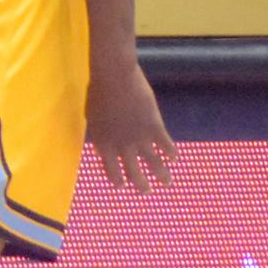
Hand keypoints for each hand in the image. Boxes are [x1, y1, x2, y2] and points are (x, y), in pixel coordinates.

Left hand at [87, 55, 176, 191]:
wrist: (114, 76)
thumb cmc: (98, 90)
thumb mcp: (93, 115)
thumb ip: (101, 131)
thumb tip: (104, 139)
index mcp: (103, 143)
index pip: (110, 170)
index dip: (116, 179)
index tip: (122, 185)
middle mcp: (121, 146)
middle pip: (133, 173)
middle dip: (141, 185)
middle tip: (146, 191)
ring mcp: (139, 138)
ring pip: (154, 165)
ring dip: (161, 175)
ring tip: (167, 183)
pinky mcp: (154, 128)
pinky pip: (166, 146)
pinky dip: (171, 153)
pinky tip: (174, 157)